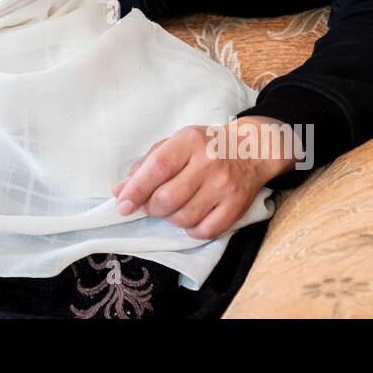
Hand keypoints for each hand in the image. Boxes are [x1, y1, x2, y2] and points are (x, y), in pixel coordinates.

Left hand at [109, 116, 294, 239]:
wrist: (252, 149)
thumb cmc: (204, 146)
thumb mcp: (174, 144)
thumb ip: (145, 165)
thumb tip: (119, 191)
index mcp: (188, 141)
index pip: (157, 168)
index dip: (136, 190)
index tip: (122, 205)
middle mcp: (208, 162)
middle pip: (168, 198)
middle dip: (151, 208)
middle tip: (150, 205)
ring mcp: (224, 186)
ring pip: (184, 218)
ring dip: (171, 218)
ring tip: (173, 208)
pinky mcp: (237, 206)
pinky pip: (205, 231)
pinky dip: (191, 230)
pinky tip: (190, 219)